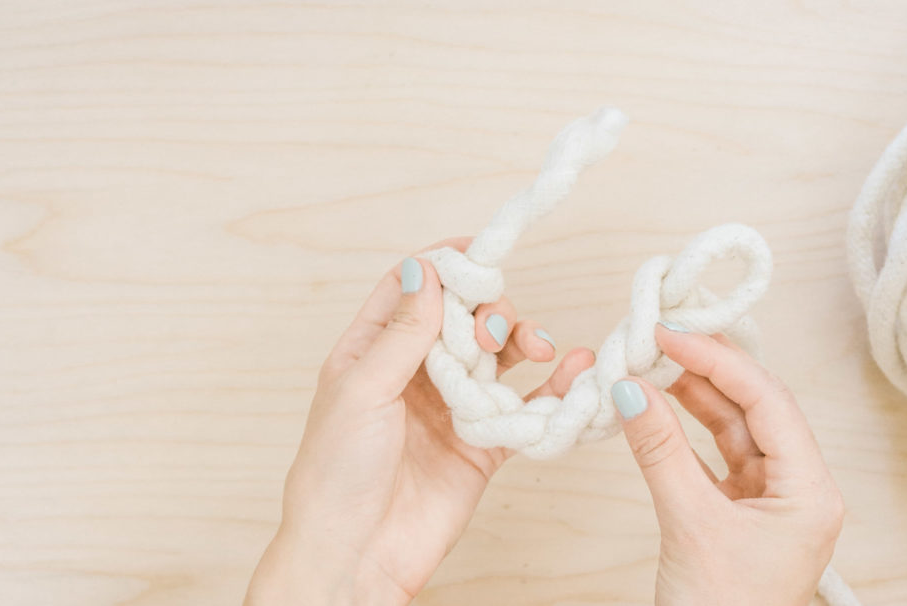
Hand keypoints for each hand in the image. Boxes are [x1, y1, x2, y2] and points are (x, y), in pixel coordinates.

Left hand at [245, 238, 595, 605]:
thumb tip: (427, 268)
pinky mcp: (482, 445)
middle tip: (496, 330)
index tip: (482, 252)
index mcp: (373, 352)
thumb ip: (403, 333)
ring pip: (497, 358)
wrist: (355, 556)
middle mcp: (414, 374)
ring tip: (537, 349)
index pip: (414, 289)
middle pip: (464, 319)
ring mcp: (451, 408)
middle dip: (489, 312)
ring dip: (522, 343)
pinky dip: (550, 391)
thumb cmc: (335, 472)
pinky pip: (522, 408)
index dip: (447, 266)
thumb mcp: (362, 390)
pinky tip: (571, 374)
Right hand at [610, 324, 843, 605]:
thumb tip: (629, 387)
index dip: (719, 361)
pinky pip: (714, 453)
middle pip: (756, 407)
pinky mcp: (738, 510)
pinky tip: (657, 405)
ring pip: (734, 428)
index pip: (768, 402)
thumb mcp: (688, 523)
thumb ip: (660, 450)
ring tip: (653, 362)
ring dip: (693, 395)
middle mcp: (797, 489)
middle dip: (708, 369)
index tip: (672, 335)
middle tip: (662, 337)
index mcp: (810, 491)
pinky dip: (684, 429)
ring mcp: (768, 499)